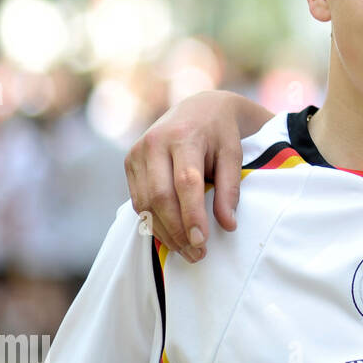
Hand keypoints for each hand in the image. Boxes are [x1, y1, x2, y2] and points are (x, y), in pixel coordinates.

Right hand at [124, 91, 259, 261]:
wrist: (199, 108)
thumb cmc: (220, 134)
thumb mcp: (234, 155)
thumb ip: (230, 189)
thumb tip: (228, 225)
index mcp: (184, 137)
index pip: (185, 183)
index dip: (191, 215)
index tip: (202, 241)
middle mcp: (154, 143)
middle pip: (160, 196)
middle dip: (177, 230)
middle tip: (196, 254)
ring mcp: (137, 153)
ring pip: (145, 203)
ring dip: (164, 232)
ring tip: (187, 251)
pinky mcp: (129, 163)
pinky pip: (138, 200)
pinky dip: (153, 221)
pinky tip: (171, 236)